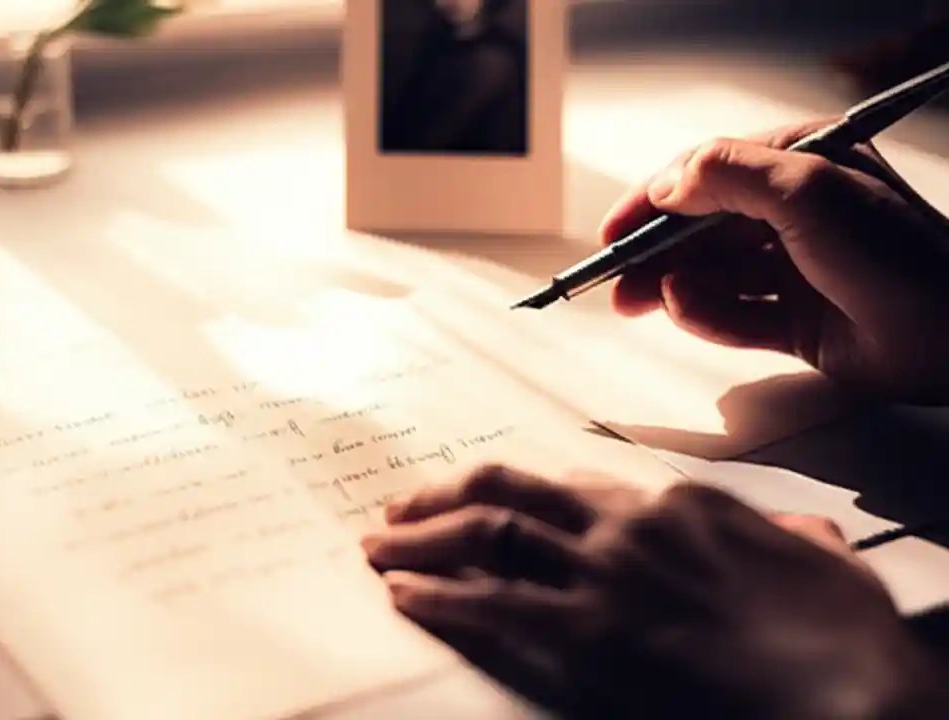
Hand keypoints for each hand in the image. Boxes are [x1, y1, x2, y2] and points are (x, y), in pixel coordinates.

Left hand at [363, 466, 947, 719]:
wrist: (851, 688)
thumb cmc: (844, 635)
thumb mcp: (824, 563)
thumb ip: (790, 540)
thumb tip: (802, 536)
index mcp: (676, 504)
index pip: (570, 483)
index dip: (515, 490)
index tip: (480, 496)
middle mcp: (627, 526)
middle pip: (510, 490)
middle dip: (444, 495)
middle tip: (399, 507)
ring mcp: (603, 576)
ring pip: (486, 536)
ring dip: (422, 539)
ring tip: (379, 546)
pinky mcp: (587, 636)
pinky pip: (491, 603)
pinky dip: (438, 594)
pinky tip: (404, 594)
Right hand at [602, 120, 948, 403]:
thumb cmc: (897, 254)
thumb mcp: (807, 191)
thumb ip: (728, 176)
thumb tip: (666, 185)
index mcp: (802, 164)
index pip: (708, 174)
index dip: (653, 202)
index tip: (614, 231)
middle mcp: (796, 214)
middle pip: (701, 230)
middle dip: (654, 254)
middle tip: (615, 278)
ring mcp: (796, 269)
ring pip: (711, 275)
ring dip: (673, 287)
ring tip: (642, 301)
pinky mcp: (797, 321)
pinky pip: (734, 317)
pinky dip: (705, 317)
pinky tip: (687, 313)